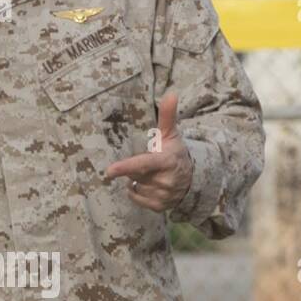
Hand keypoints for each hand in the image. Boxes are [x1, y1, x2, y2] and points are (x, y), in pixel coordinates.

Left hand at [105, 92, 193, 211]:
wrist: (192, 179)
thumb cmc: (174, 152)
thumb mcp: (171, 134)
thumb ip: (167, 115)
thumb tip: (171, 93)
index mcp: (167, 161)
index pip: (143, 165)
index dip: (126, 168)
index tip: (108, 171)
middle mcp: (166, 180)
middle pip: (135, 175)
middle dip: (134, 168)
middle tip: (146, 162)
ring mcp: (163, 195)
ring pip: (135, 186)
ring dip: (137, 180)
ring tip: (151, 174)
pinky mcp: (159, 207)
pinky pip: (136, 198)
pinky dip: (137, 191)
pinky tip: (148, 185)